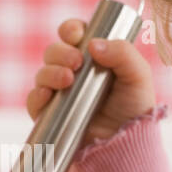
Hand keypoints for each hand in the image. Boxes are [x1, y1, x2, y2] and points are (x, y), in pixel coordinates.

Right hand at [26, 18, 155, 145]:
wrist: (126, 142)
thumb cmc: (134, 107)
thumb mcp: (138, 76)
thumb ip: (123, 53)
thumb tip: (93, 44)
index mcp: (92, 56)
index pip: (74, 34)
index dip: (70, 29)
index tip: (76, 35)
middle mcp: (72, 71)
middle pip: (54, 51)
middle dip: (61, 52)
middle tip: (77, 63)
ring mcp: (59, 92)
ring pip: (42, 73)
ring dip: (50, 72)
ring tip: (67, 80)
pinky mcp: (49, 114)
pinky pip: (33, 100)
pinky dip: (36, 95)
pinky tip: (46, 94)